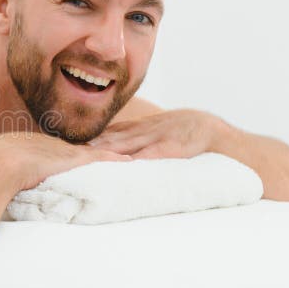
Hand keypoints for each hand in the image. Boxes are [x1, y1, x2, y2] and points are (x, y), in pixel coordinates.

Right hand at [0, 131, 132, 190]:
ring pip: (91, 152)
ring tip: (125, 154)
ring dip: (107, 155)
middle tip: (107, 147)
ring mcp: (60, 151)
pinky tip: (132, 164)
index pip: (49, 149)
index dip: (61, 153)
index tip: (70, 154)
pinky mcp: (72, 161)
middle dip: (90, 149)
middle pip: (73, 147)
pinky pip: (101, 160)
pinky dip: (116, 162)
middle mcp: (47, 144)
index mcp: (26, 145)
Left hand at [88, 109, 228, 159]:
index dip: (98, 134)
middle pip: (115, 135)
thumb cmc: (191, 131)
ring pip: (127, 142)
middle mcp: (147, 130)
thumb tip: (131, 146)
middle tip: (74, 146)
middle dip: (95, 140)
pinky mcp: (169, 148)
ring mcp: (157, 138)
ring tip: (89, 152)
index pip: (116, 129)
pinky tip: (124, 161)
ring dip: (108, 147)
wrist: (214, 131)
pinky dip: (137, 156)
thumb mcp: (164, 127)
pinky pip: (150, 152)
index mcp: (146, 126)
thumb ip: (147, 133)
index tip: (79, 139)